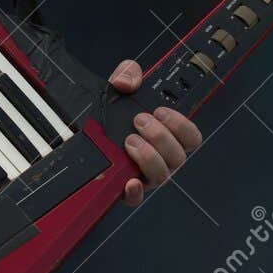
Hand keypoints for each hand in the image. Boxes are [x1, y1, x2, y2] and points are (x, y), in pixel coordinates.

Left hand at [108, 58, 202, 206]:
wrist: (81, 135)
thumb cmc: (110, 116)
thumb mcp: (118, 89)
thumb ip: (127, 74)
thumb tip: (126, 81)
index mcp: (165, 136)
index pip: (191, 137)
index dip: (182, 125)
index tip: (161, 111)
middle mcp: (160, 158)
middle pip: (178, 157)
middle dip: (161, 136)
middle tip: (140, 122)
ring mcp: (144, 175)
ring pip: (162, 176)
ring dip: (149, 157)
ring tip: (129, 141)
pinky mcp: (125, 190)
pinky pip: (136, 198)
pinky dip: (134, 191)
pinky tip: (128, 180)